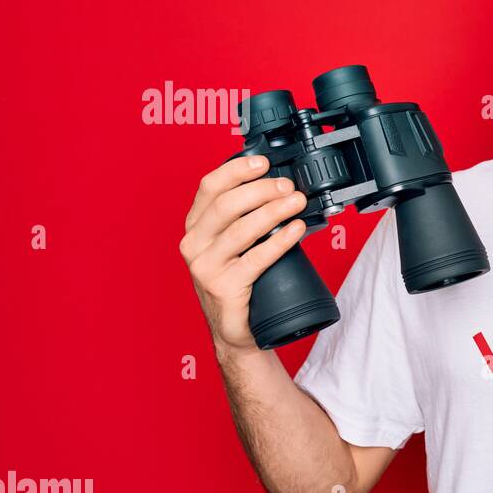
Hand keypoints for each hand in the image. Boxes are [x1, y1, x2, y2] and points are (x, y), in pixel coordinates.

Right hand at [179, 155, 308, 353]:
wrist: (238, 331)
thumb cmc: (241, 283)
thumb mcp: (235, 245)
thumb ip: (245, 218)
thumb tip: (282, 189)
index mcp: (196, 227)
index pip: (210, 187)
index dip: (237, 170)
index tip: (263, 162)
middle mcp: (195, 244)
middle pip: (227, 204)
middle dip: (262, 189)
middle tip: (289, 187)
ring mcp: (206, 266)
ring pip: (242, 228)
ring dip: (274, 210)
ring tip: (297, 202)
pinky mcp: (223, 286)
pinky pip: (256, 258)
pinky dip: (280, 240)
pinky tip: (296, 230)